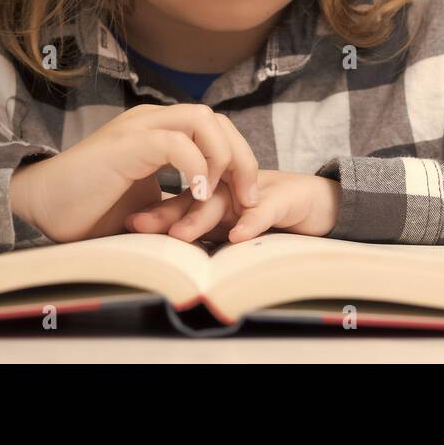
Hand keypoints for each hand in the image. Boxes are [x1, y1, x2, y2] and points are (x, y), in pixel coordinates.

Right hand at [9, 103, 260, 243]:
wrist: (41, 207)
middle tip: (248, 198)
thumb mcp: (148, 205)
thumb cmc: (88, 209)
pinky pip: (177, 142)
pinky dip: (196, 167)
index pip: (216, 128)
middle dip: (242, 158)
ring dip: (223, 158)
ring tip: (219, 195)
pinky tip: (196, 195)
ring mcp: (139, 128)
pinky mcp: (127, 144)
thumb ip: (178, 198)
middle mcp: (152, 121)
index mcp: (158, 130)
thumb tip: (217, 215)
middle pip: (218, 120)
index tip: (248, 199)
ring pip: (204, 121)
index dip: (239, 159)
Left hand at [124, 168, 341, 244]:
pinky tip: (237, 236)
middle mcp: (229, 189)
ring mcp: (254, 192)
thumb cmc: (266, 216)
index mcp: (213, 193)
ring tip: (179, 236)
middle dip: (165, 212)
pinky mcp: (284, 199)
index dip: (154, 211)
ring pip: (223, 201)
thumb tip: (160, 255)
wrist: (318, 204)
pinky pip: (265, 210)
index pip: (178, 199)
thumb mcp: (230, 226)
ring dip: (200, 218)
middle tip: (138, 224)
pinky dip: (251, 222)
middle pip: (193, 196)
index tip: (126, 224)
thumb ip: (202, 232)